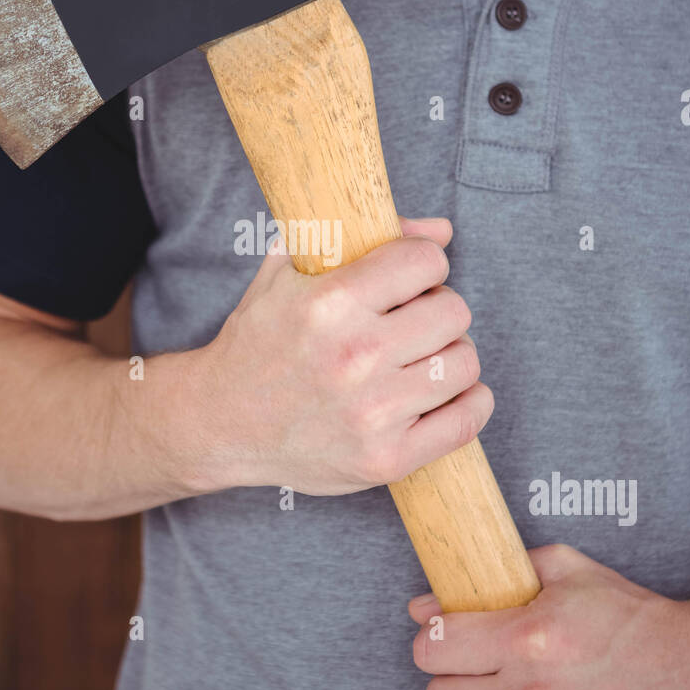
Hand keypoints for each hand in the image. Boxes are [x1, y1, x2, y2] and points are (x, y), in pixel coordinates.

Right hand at [200, 216, 492, 494]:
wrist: (220, 421)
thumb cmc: (258, 340)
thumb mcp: (285, 270)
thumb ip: (355, 235)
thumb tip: (441, 230)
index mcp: (329, 304)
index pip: (426, 260)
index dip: (424, 263)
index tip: (410, 279)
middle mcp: (354, 358)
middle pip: (454, 311)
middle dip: (438, 308)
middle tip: (415, 321)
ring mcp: (372, 414)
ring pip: (464, 363)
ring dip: (451, 355)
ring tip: (423, 357)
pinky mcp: (386, 459)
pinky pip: (466, 419)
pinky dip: (469, 402)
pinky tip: (445, 392)